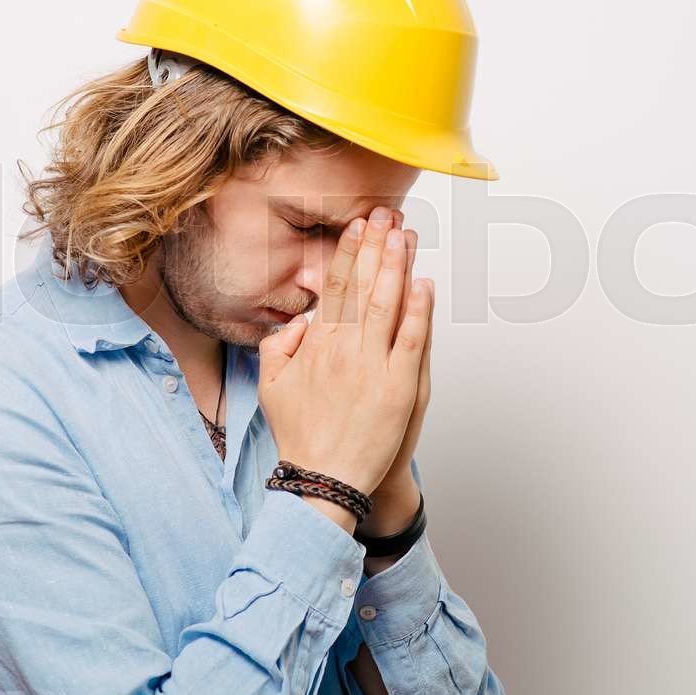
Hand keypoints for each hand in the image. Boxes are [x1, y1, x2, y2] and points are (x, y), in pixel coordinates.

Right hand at [258, 207, 432, 497]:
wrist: (325, 480)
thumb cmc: (301, 436)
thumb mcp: (271, 388)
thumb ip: (277, 348)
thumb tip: (296, 322)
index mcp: (316, 346)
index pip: (334, 287)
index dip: (347, 253)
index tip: (357, 226)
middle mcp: (344, 349)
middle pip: (363, 286)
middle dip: (376, 246)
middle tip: (387, 214)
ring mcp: (374, 366)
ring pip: (388, 304)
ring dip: (398, 265)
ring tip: (406, 235)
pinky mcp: (400, 387)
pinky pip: (412, 339)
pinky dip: (419, 310)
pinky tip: (424, 284)